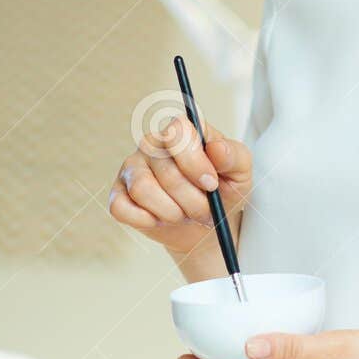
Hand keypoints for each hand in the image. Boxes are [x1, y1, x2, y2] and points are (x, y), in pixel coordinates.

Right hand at [108, 112, 251, 258]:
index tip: (211, 184)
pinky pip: (121, 207)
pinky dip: (145, 220)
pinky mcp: (118, 194)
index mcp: (181, 131)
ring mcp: (132, 168)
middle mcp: (153, 144)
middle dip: (191, 200)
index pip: (177, 132)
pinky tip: (159, 220)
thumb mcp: (240, 174)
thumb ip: (233, 156)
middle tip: (204, 211)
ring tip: (183, 215)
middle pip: (166, 171)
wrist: (204, 226)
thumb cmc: (221, 192)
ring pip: (143, 189)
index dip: (194, 162)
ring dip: (170, 212)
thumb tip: (216, 148)